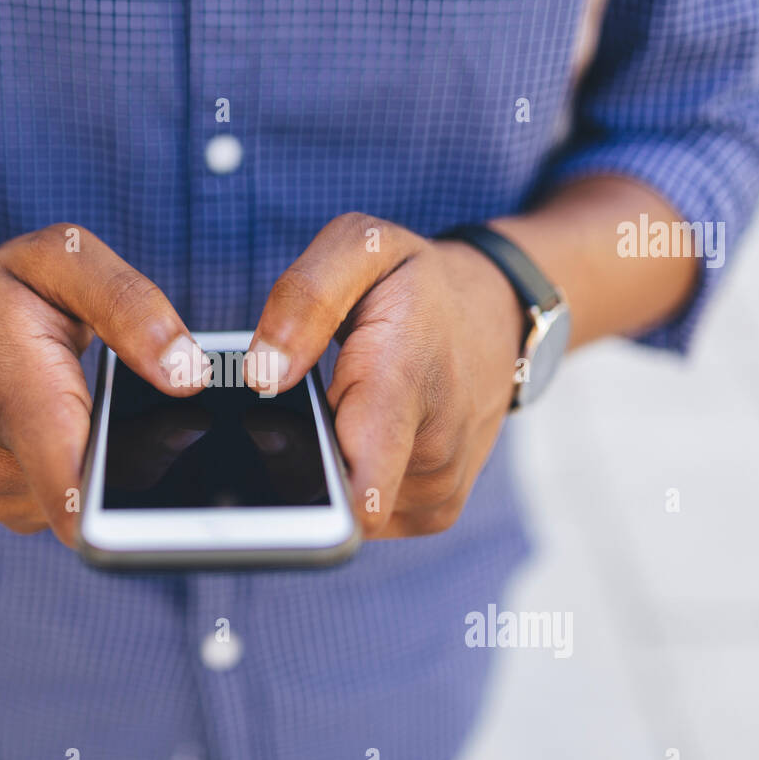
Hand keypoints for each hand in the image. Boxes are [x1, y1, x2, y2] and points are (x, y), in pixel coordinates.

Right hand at [0, 224, 209, 544]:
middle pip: (102, 501)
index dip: (131, 513)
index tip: (175, 492)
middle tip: (152, 412)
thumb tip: (188, 374)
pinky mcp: (9, 509)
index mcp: (17, 397)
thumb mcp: (60, 258)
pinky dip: (92, 472)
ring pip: (91, 502)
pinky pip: (71, 503)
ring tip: (103, 410)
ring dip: (114, 465)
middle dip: (144, 467)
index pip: (76, 498)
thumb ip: (130, 305)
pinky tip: (85, 431)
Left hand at [245, 213, 524, 537]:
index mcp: (402, 382)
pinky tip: (360, 438)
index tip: (267, 482)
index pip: (361, 492)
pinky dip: (351, 481)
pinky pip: (366, 513)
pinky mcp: (433, 512)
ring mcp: (437, 490)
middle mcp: (431, 450)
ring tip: (344, 413)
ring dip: (327, 468)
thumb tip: (263, 375)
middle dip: (299, 466)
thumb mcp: (361, 246)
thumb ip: (304, 298)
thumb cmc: (416, 283)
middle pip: (333, 502)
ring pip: (344, 507)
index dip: (307, 503)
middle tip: (302, 410)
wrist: (496, 315)